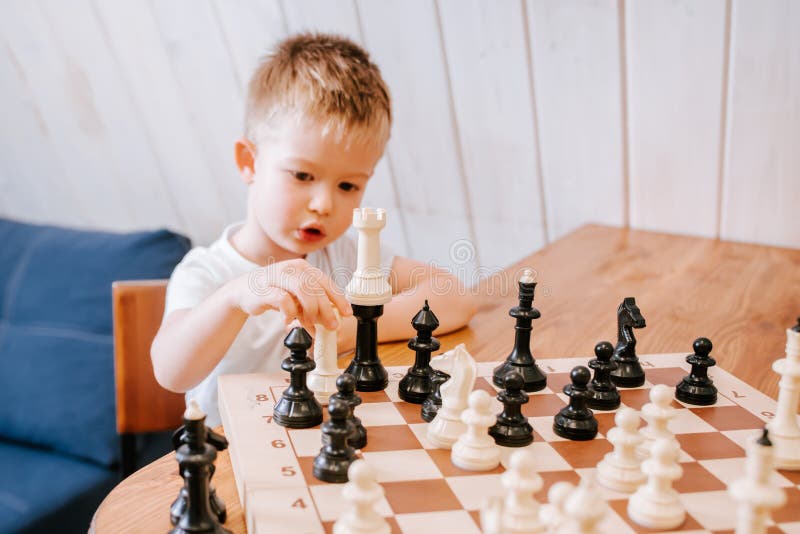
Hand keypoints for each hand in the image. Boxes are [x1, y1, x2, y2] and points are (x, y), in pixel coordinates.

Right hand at [231, 259, 350, 333]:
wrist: (242, 292)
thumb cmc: (272, 292)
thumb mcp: (296, 295)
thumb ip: (312, 302)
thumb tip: (331, 319)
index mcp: (302, 268)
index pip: (326, 282)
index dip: (338, 298)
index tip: (346, 313)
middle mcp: (292, 268)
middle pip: (316, 288)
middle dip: (327, 309)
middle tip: (331, 326)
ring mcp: (278, 276)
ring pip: (303, 291)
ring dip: (310, 312)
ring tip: (310, 326)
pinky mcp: (265, 289)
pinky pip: (284, 300)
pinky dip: (290, 313)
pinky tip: (288, 321)